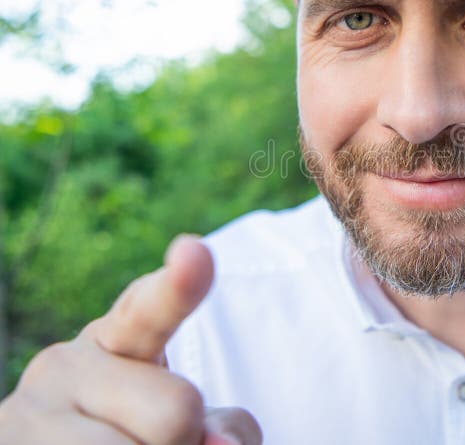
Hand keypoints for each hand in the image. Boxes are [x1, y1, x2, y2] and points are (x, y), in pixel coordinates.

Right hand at [0, 235, 261, 444]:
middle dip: (184, 438)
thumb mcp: (192, 423)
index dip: (179, 285)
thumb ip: (224, 424)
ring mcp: (28, 414)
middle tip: (149, 439)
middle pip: (177, 412)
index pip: (151, 309)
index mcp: (117, 336)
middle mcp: (62, 364)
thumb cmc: (143, 435)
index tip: (196, 251)